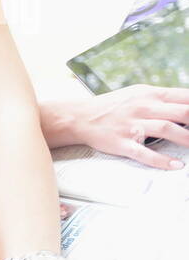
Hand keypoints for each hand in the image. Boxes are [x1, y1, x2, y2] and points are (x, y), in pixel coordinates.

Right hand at [48, 85, 188, 168]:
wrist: (80, 117)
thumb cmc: (112, 106)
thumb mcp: (137, 94)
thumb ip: (162, 99)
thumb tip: (188, 105)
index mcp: (149, 94)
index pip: (185, 96)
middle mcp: (142, 107)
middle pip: (181, 112)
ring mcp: (132, 125)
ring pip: (167, 130)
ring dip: (187, 139)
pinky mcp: (122, 143)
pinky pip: (145, 153)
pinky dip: (162, 160)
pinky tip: (177, 165)